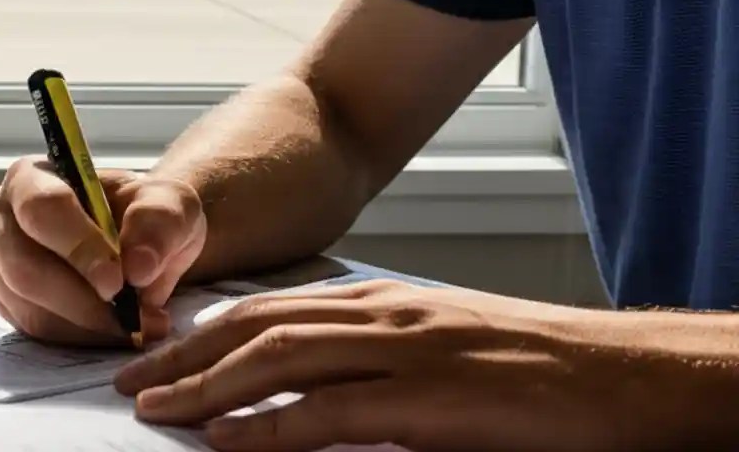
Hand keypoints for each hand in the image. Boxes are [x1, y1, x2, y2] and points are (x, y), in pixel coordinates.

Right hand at [0, 156, 206, 346]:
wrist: (139, 240)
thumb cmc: (144, 213)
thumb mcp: (169, 203)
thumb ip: (158, 222)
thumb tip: (137, 266)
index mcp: (31, 178)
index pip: (41, 210)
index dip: (77, 248)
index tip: (117, 281)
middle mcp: (1, 219)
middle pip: (25, 269)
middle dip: (83, 302)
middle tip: (137, 317)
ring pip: (31, 310)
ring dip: (89, 327)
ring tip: (141, 323)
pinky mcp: (8, 303)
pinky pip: (37, 333)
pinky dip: (82, 339)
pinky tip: (118, 329)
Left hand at [114, 279, 738, 450]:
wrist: (607, 373)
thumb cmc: (524, 363)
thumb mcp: (431, 340)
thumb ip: (366, 351)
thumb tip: (305, 379)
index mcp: (376, 300)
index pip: (269, 307)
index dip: (204, 330)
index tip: (159, 354)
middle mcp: (377, 315)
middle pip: (255, 326)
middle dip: (184, 354)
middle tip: (130, 380)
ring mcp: (399, 352)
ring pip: (277, 360)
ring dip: (206, 386)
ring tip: (154, 408)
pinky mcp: (423, 400)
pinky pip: (327, 412)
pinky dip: (268, 426)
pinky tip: (226, 441)